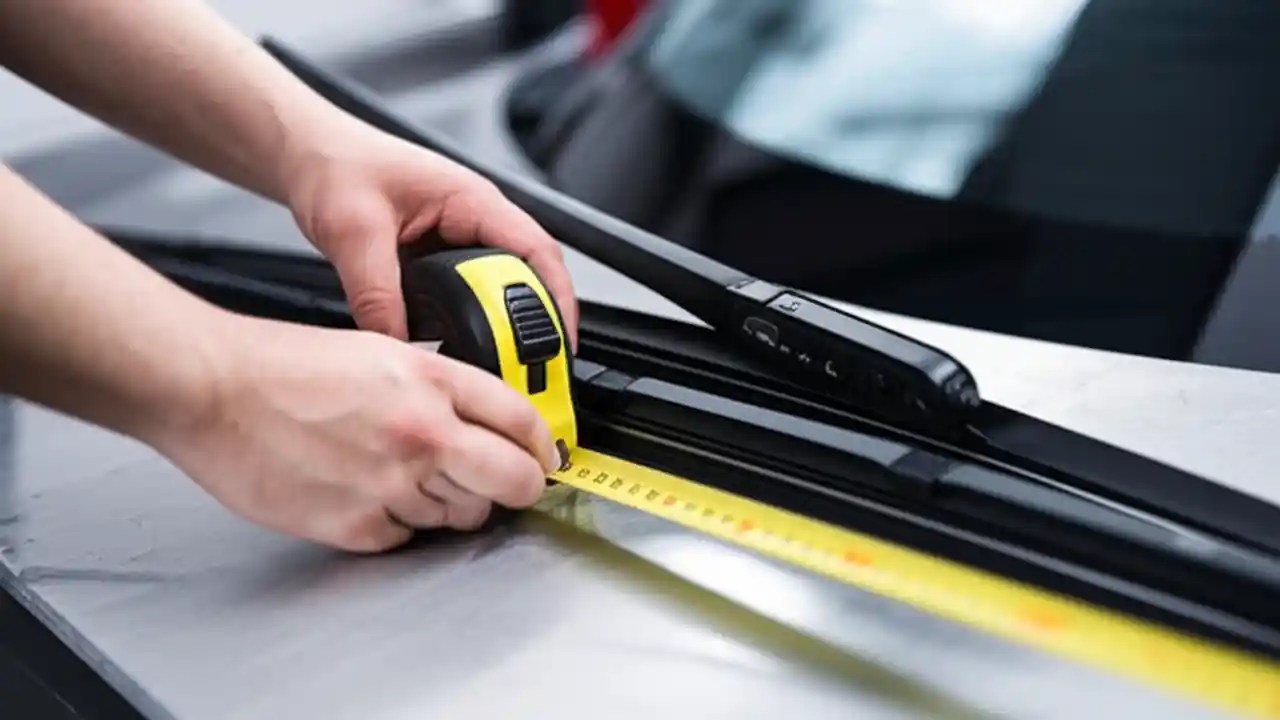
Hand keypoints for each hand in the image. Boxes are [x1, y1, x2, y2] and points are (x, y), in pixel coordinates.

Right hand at [151, 315, 561, 552]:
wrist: (214, 389)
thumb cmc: (281, 366)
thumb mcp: (377, 351)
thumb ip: (435, 385)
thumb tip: (479, 419)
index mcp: (430, 381)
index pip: (521, 421)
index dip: (542, 445)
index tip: (543, 457)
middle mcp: (422, 434)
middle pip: (515, 480)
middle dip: (520, 486)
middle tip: (510, 485)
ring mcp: (392, 484)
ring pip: (463, 515)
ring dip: (452, 503)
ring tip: (409, 478)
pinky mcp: (359, 526)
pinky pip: (409, 537)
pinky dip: (400, 524)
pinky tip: (370, 493)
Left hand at [284, 121, 578, 347]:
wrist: (307, 154)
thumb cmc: (336, 165)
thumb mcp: (353, 232)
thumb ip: (375, 293)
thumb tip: (398, 345)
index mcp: (471, 199)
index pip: (537, 250)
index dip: (558, 298)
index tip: (560, 340)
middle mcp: (474, 218)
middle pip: (528, 275)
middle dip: (534, 321)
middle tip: (530, 364)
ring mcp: (458, 238)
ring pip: (499, 288)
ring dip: (502, 322)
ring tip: (503, 360)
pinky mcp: (437, 257)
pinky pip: (468, 294)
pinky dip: (472, 320)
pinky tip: (463, 344)